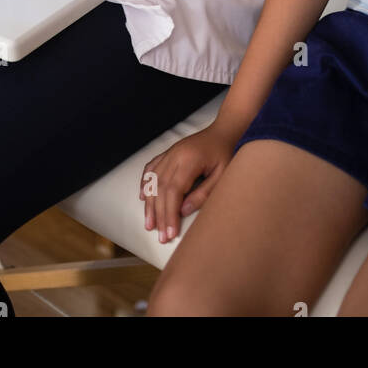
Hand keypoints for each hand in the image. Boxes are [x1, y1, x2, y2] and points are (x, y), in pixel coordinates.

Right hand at [139, 123, 237, 242]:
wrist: (221, 132)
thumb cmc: (224, 154)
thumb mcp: (221, 176)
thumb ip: (203, 194)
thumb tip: (183, 211)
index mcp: (189, 161)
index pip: (173, 191)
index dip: (169, 213)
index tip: (170, 233)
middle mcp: (175, 156)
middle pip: (160, 189)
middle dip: (159, 214)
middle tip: (160, 236)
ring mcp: (169, 153)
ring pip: (153, 180)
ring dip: (150, 204)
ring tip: (149, 224)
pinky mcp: (168, 153)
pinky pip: (152, 168)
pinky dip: (145, 183)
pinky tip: (143, 197)